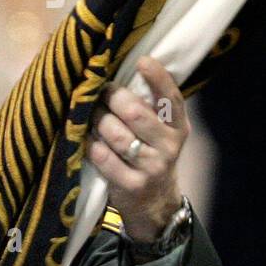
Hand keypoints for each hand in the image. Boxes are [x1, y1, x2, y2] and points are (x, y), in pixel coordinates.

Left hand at [89, 56, 189, 242]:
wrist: (155, 204)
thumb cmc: (152, 158)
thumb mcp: (163, 134)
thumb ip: (153, 110)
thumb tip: (126, 73)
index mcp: (178, 127)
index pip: (171, 98)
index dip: (158, 78)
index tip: (142, 61)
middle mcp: (168, 146)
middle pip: (136, 113)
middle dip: (114, 98)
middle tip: (101, 92)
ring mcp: (150, 167)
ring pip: (117, 135)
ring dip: (98, 121)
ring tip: (91, 115)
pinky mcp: (131, 185)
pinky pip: (104, 158)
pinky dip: (92, 146)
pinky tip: (87, 140)